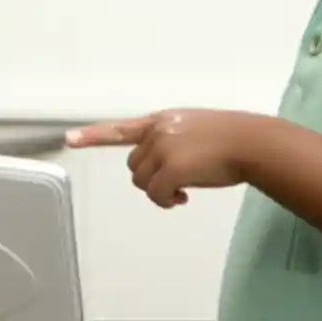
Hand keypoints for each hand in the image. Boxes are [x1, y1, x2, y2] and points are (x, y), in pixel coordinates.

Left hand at [66, 109, 254, 208]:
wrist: (252, 142)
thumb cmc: (231, 138)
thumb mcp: (195, 128)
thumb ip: (172, 139)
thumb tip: (164, 166)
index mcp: (162, 119)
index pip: (121, 128)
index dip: (93, 135)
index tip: (69, 139)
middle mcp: (158, 130)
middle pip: (134, 165)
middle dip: (151, 176)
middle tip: (178, 182)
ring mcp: (163, 147)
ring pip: (142, 181)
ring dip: (160, 190)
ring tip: (184, 189)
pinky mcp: (171, 167)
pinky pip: (155, 194)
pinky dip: (166, 201)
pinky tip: (183, 198)